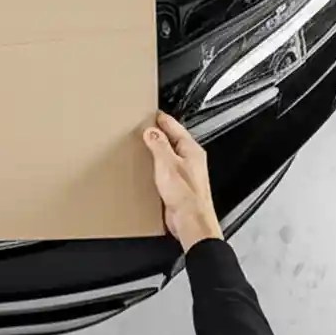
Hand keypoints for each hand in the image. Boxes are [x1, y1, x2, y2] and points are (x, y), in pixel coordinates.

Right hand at [143, 112, 223, 251]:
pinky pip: (166, 169)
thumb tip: (151, 132)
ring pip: (169, 155)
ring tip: (144, 145)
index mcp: (191, 150)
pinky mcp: (179, 185)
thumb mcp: (167, 164)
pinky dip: (156, 165)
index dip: (162, 119)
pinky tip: (148, 168)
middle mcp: (191, 160)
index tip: (152, 113)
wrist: (191, 221)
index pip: (175, 127)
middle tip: (145, 127)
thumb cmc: (186, 196)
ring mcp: (186, 173)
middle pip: (173, 140)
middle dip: (159, 133)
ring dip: (157, 150)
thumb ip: (159, 145)